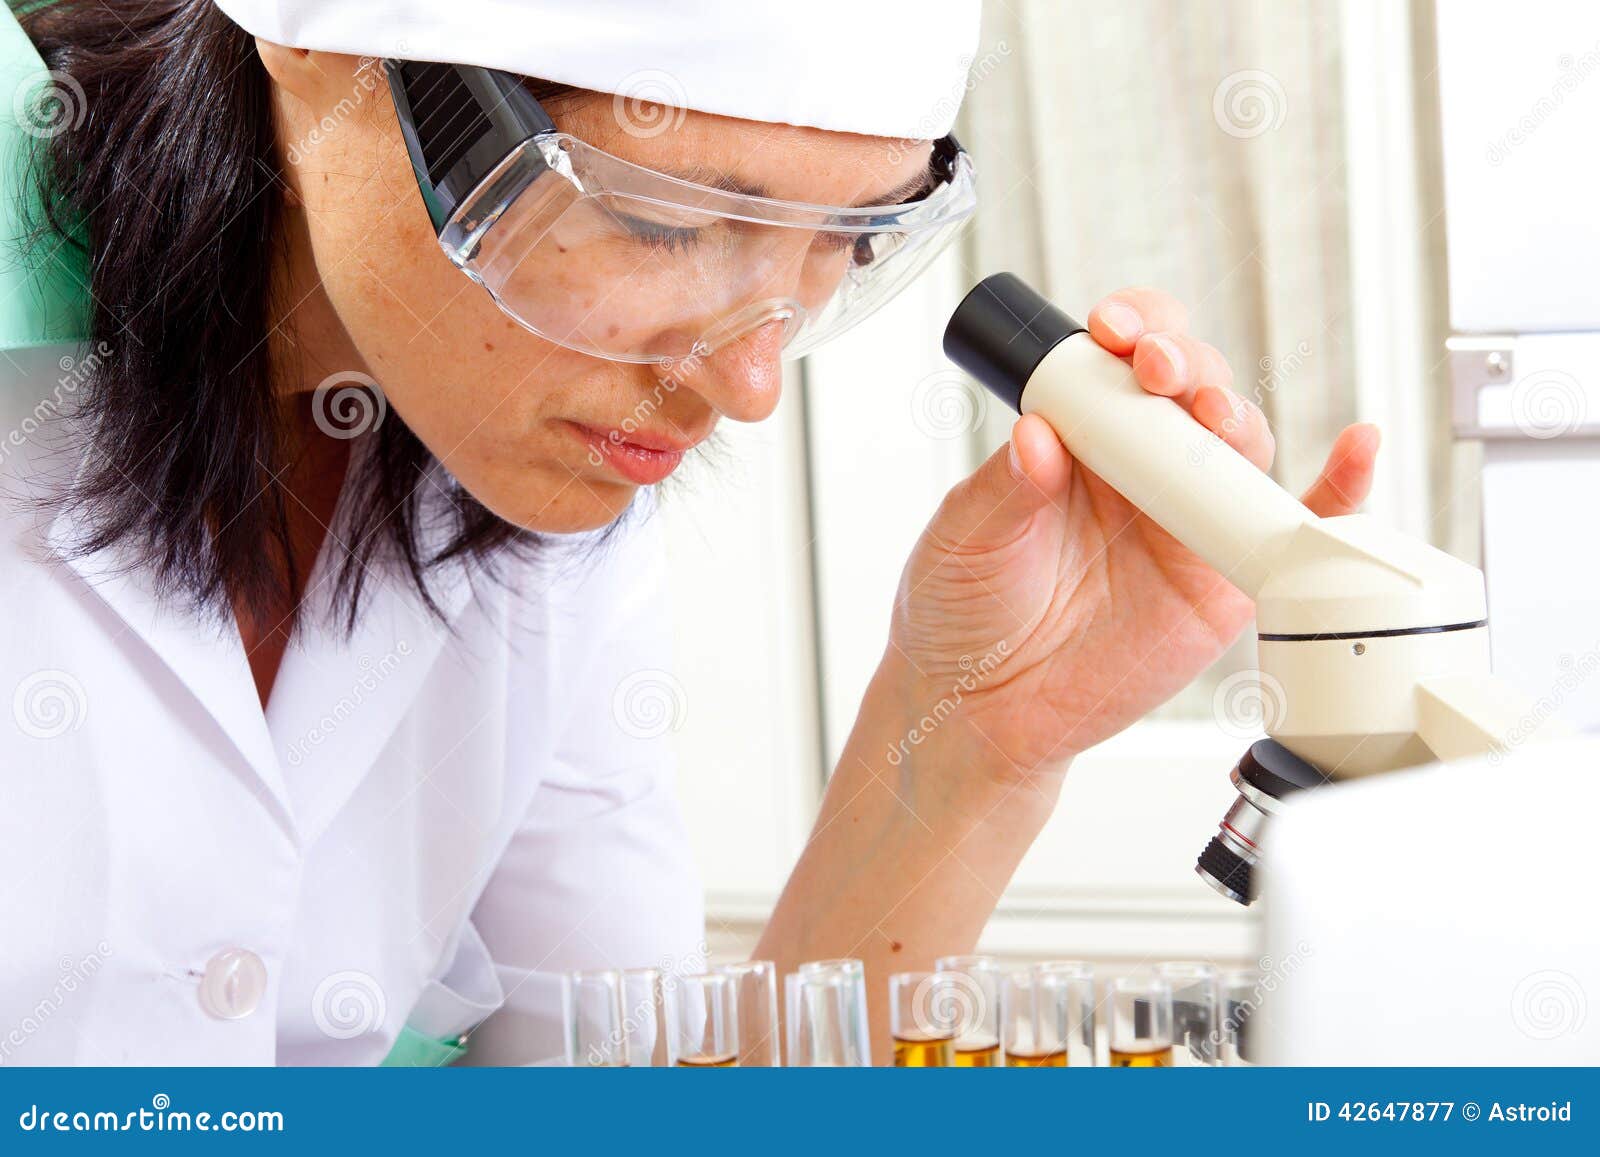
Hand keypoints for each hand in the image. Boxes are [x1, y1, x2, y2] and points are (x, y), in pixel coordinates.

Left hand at [886, 287, 1379, 781]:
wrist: (984, 712)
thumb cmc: (963, 613)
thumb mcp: (963, 538)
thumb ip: (1004, 488)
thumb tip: (1038, 434)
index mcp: (1078, 438)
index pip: (1117, 360)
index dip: (1128, 330)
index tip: (1110, 330)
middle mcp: (1141, 469)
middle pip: (1190, 388)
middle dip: (1185, 362)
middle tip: (1156, 369)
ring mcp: (1186, 520)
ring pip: (1237, 446)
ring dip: (1234, 417)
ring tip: (1211, 414)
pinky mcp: (1222, 580)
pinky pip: (1292, 529)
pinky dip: (1339, 491)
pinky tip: (1357, 448)